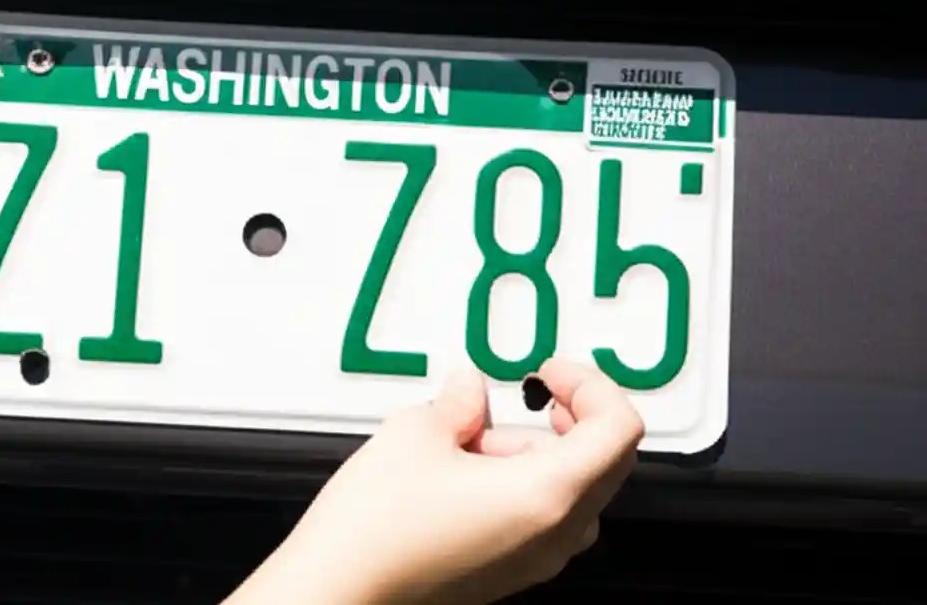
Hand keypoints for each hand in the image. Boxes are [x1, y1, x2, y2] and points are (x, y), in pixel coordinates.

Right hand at [225, 360, 643, 604]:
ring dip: (537, 451)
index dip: (591, 385)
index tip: (553, 372)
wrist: (335, 591)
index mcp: (547, 496)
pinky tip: (463, 470)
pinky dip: (518, 483)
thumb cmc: (373, 533)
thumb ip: (459, 401)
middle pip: (606, 461)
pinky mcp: (507, 572)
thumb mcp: (416, 432)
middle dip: (568, 417)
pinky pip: (540, 517)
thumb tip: (468, 391)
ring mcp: (533, 561)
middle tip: (529, 395)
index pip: (619, 428)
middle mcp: (553, 536)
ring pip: (572, 490)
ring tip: (472, 437)